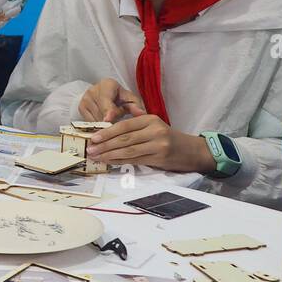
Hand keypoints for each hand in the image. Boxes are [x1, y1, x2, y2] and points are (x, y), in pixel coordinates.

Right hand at [79, 78, 143, 122]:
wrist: (102, 93)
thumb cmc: (119, 97)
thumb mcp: (130, 99)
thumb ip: (136, 106)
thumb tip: (142, 114)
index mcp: (106, 85)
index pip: (106, 99)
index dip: (108, 110)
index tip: (108, 119)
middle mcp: (92, 91)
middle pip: (101, 112)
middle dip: (111, 122)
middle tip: (120, 129)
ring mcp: (84, 99)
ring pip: (94, 119)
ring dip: (104, 125)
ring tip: (113, 125)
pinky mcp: (80, 108)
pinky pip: (89, 122)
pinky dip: (98, 127)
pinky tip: (104, 127)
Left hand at [84, 109, 215, 172]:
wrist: (191, 150)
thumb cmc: (167, 138)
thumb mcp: (152, 127)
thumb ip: (133, 129)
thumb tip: (105, 135)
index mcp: (150, 119)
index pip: (124, 126)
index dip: (107, 132)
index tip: (93, 138)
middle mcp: (154, 130)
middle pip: (124, 138)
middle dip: (105, 145)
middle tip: (90, 150)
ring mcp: (158, 144)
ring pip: (128, 150)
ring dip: (110, 155)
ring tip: (96, 157)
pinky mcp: (160, 157)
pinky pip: (135, 160)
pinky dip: (120, 161)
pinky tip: (110, 162)